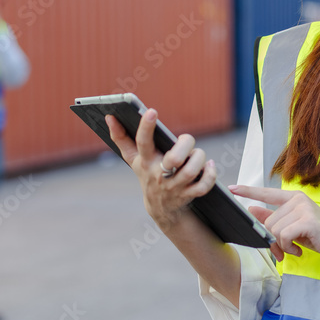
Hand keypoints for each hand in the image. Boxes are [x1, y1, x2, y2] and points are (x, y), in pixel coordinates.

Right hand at [106, 109, 215, 231]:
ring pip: (191, 171)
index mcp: (145, 161)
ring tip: (198, 153)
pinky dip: (210, 174)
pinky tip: (209, 165)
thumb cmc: (148, 174)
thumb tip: (108, 116)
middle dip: (185, 144)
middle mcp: (158, 175)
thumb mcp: (133, 159)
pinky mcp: (188, 195)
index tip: (151, 111)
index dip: (146, 127)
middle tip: (186, 140)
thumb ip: (120, 138)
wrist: (161, 209)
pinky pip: (203, 185)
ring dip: (199, 158)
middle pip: (174, 159)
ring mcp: (174, 187)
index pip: (143, 143)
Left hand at [228, 185, 319, 263]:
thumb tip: (252, 209)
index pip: (267, 192)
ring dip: (282, 246)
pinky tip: (298, 250)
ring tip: (294, 249)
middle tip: (285, 250)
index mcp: (294, 198)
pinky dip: (288, 247)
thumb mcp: (293, 227)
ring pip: (275, 230)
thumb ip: (273, 217)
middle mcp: (298, 199)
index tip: (232, 188)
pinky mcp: (308, 220)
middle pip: (269, 221)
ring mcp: (303, 208)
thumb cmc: (318, 236)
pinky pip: (284, 236)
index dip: (248, 191)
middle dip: (274, 240)